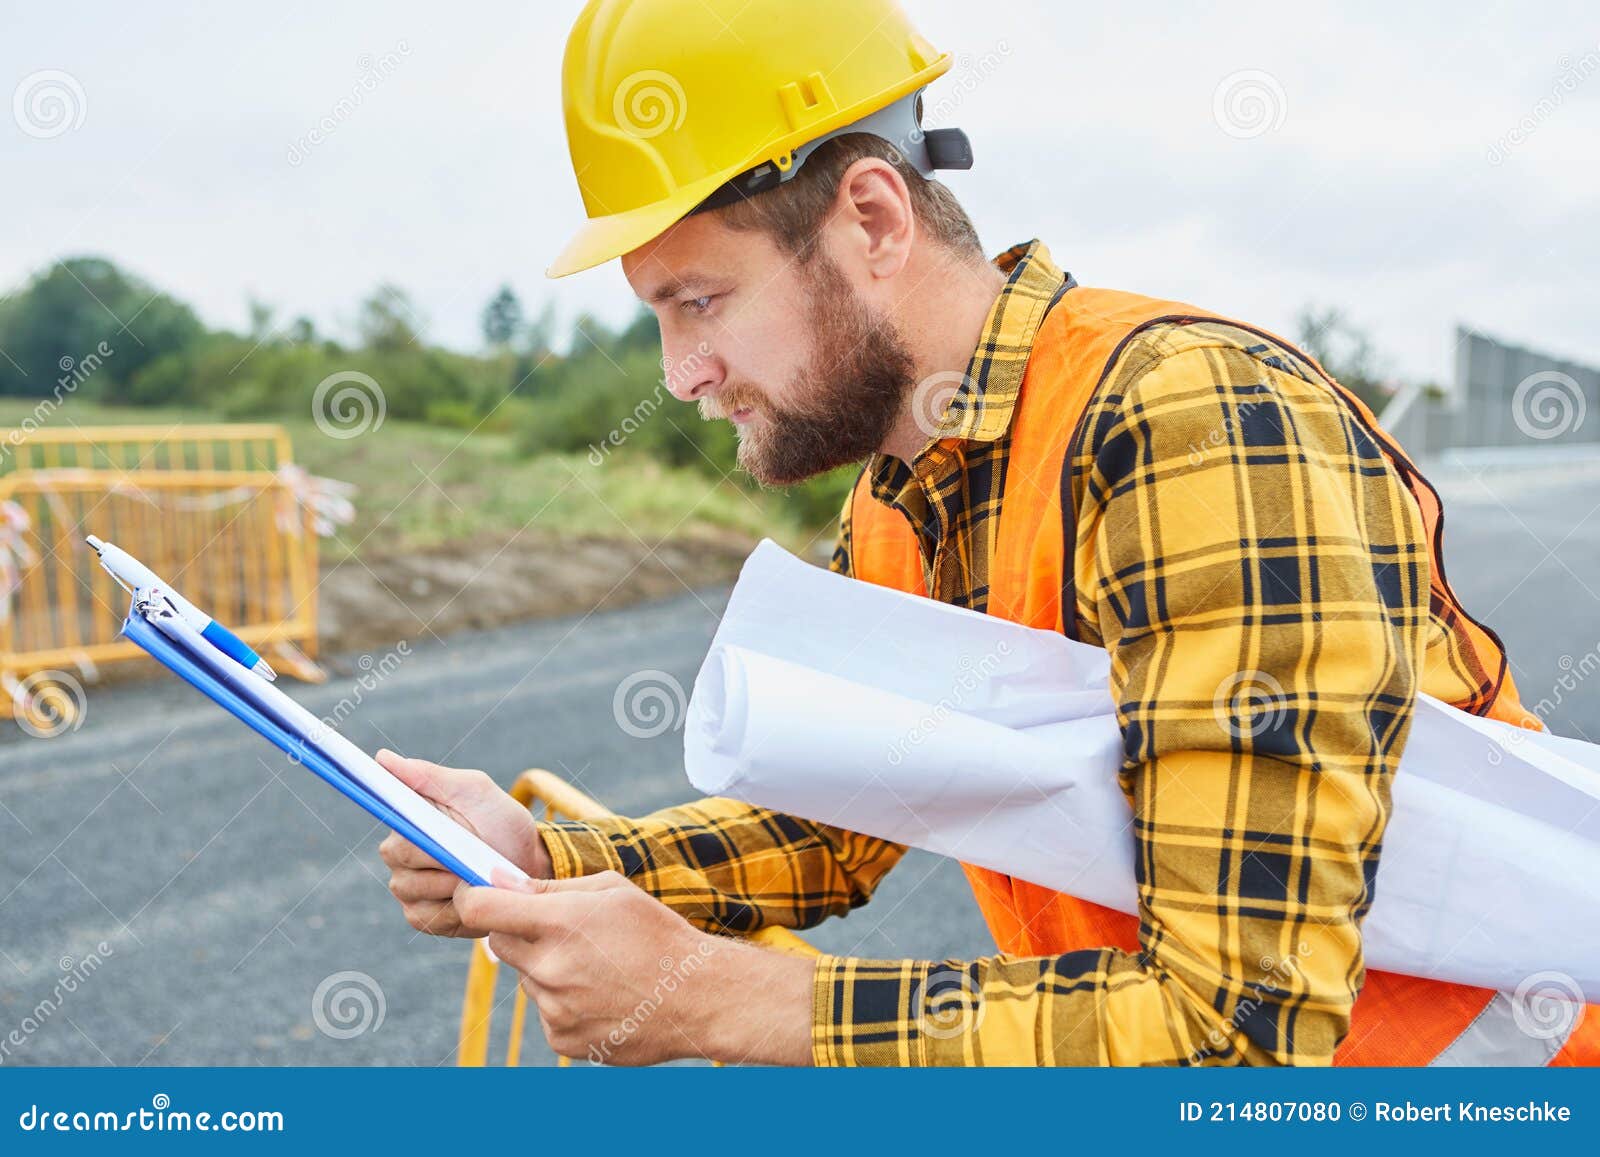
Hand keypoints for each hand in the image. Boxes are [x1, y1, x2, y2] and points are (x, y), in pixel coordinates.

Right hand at [376, 750, 550, 937]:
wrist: (529, 864)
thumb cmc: (500, 822)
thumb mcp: (474, 791)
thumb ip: (430, 777)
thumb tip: (383, 758)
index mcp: (406, 822)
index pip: (393, 827)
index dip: (404, 829)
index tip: (426, 832)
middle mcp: (398, 857)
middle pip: (404, 864)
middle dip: (444, 859)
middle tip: (474, 852)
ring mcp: (408, 890)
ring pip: (418, 894)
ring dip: (455, 885)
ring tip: (479, 873)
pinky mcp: (423, 918)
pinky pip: (432, 920)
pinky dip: (460, 910)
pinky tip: (477, 896)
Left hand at [454, 868, 814, 1065]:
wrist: (697, 995)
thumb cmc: (656, 932)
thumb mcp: (610, 890)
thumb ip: (551, 886)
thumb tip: (501, 881)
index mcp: (558, 922)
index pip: (479, 908)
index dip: (469, 897)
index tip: (475, 894)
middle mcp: (549, 967)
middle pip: (498, 942)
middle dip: (519, 931)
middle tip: (561, 929)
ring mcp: (554, 1008)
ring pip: (527, 978)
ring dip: (546, 967)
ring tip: (596, 965)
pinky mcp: (562, 1038)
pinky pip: (546, 1010)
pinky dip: (563, 1000)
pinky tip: (601, 993)